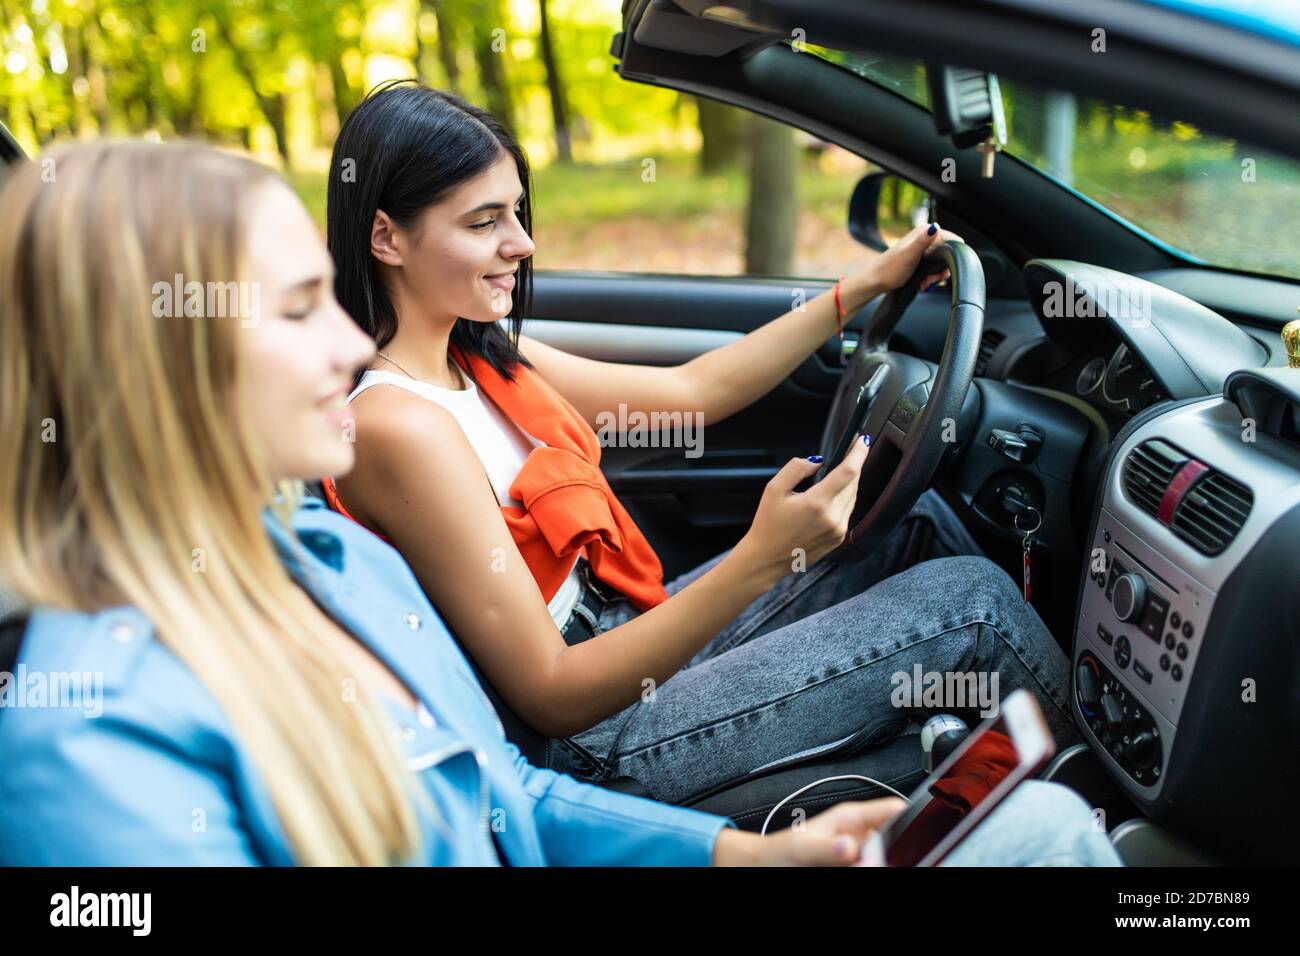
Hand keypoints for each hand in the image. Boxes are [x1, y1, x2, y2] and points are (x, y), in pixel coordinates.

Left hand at [712, 797, 906, 865]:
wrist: (765, 868)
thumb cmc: (780, 851)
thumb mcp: (801, 847)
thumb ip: (824, 846)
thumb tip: (849, 847)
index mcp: (852, 818)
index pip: (892, 810)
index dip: (910, 819)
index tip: (916, 840)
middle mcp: (860, 837)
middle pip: (895, 843)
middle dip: (895, 856)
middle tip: (879, 865)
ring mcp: (859, 856)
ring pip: (885, 861)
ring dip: (882, 866)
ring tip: (856, 868)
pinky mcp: (854, 869)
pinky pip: (872, 869)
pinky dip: (870, 871)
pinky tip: (859, 872)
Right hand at [731, 434, 871, 588]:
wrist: (767, 558)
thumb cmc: (768, 525)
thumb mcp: (773, 489)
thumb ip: (796, 468)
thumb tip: (817, 462)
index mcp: (817, 503)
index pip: (848, 472)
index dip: (858, 453)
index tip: (863, 440)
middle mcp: (832, 518)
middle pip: (853, 483)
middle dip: (854, 465)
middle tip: (850, 451)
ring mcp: (838, 530)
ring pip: (852, 497)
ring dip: (849, 482)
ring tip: (839, 472)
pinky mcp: (838, 539)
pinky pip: (847, 512)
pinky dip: (844, 499)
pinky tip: (832, 495)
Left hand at [842, 222, 963, 310]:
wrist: (875, 281)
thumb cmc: (890, 269)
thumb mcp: (910, 255)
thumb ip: (923, 241)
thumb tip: (936, 227)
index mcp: (924, 231)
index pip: (952, 239)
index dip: (951, 256)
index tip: (942, 269)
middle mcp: (925, 237)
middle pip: (948, 252)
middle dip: (943, 269)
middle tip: (932, 279)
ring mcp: (922, 248)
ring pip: (941, 262)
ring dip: (936, 275)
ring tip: (926, 282)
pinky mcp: (919, 259)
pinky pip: (933, 267)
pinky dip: (930, 277)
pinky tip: (923, 283)